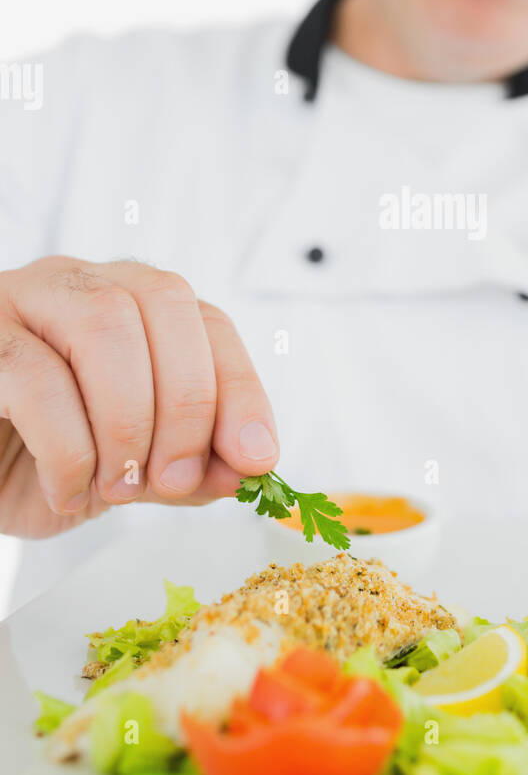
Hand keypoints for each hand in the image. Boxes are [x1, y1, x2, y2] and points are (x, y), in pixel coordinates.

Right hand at [0, 257, 279, 537]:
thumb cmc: (40, 462)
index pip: (207, 321)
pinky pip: (33, 374)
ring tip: (117, 487)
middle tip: (174, 479)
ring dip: (128, 420)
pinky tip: (68, 489)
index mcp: (130, 305)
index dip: (240, 389)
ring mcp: (20, 299)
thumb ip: (190, 465)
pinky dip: (68, 447)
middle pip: (163, 299)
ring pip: (104, 324)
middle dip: (187, 401)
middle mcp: (78, 284)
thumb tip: (251, 469)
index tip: (257, 458)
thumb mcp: (129, 471)